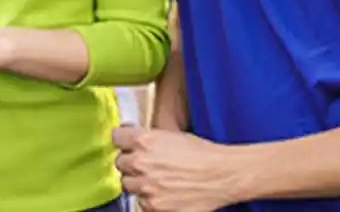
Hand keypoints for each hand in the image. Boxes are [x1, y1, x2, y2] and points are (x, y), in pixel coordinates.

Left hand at [112, 125, 248, 211]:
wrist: (223, 176)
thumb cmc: (203, 155)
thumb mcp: (172, 136)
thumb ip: (147, 137)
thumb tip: (131, 136)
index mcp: (144, 140)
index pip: (116, 137)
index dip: (125, 141)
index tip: (128, 144)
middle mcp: (140, 163)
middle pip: (120, 163)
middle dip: (132, 164)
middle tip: (149, 165)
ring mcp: (146, 186)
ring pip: (127, 185)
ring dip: (139, 183)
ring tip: (159, 180)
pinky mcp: (153, 206)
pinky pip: (141, 203)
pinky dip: (150, 200)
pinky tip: (165, 193)